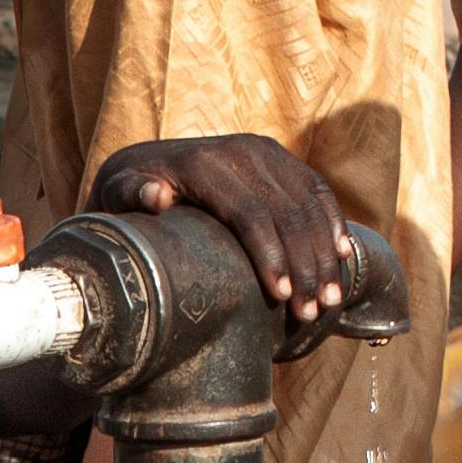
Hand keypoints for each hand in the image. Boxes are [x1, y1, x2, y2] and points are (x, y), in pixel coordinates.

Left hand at [89, 137, 350, 326]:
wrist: (146, 162)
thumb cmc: (128, 193)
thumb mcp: (118, 193)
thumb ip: (132, 194)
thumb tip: (158, 197)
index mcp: (205, 163)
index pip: (251, 214)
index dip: (271, 257)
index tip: (282, 297)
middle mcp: (241, 151)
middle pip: (286, 213)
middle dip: (304, 266)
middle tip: (313, 311)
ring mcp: (264, 151)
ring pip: (308, 205)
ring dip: (324, 255)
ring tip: (330, 299)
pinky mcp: (279, 157)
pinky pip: (316, 189)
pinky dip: (333, 222)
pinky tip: (343, 255)